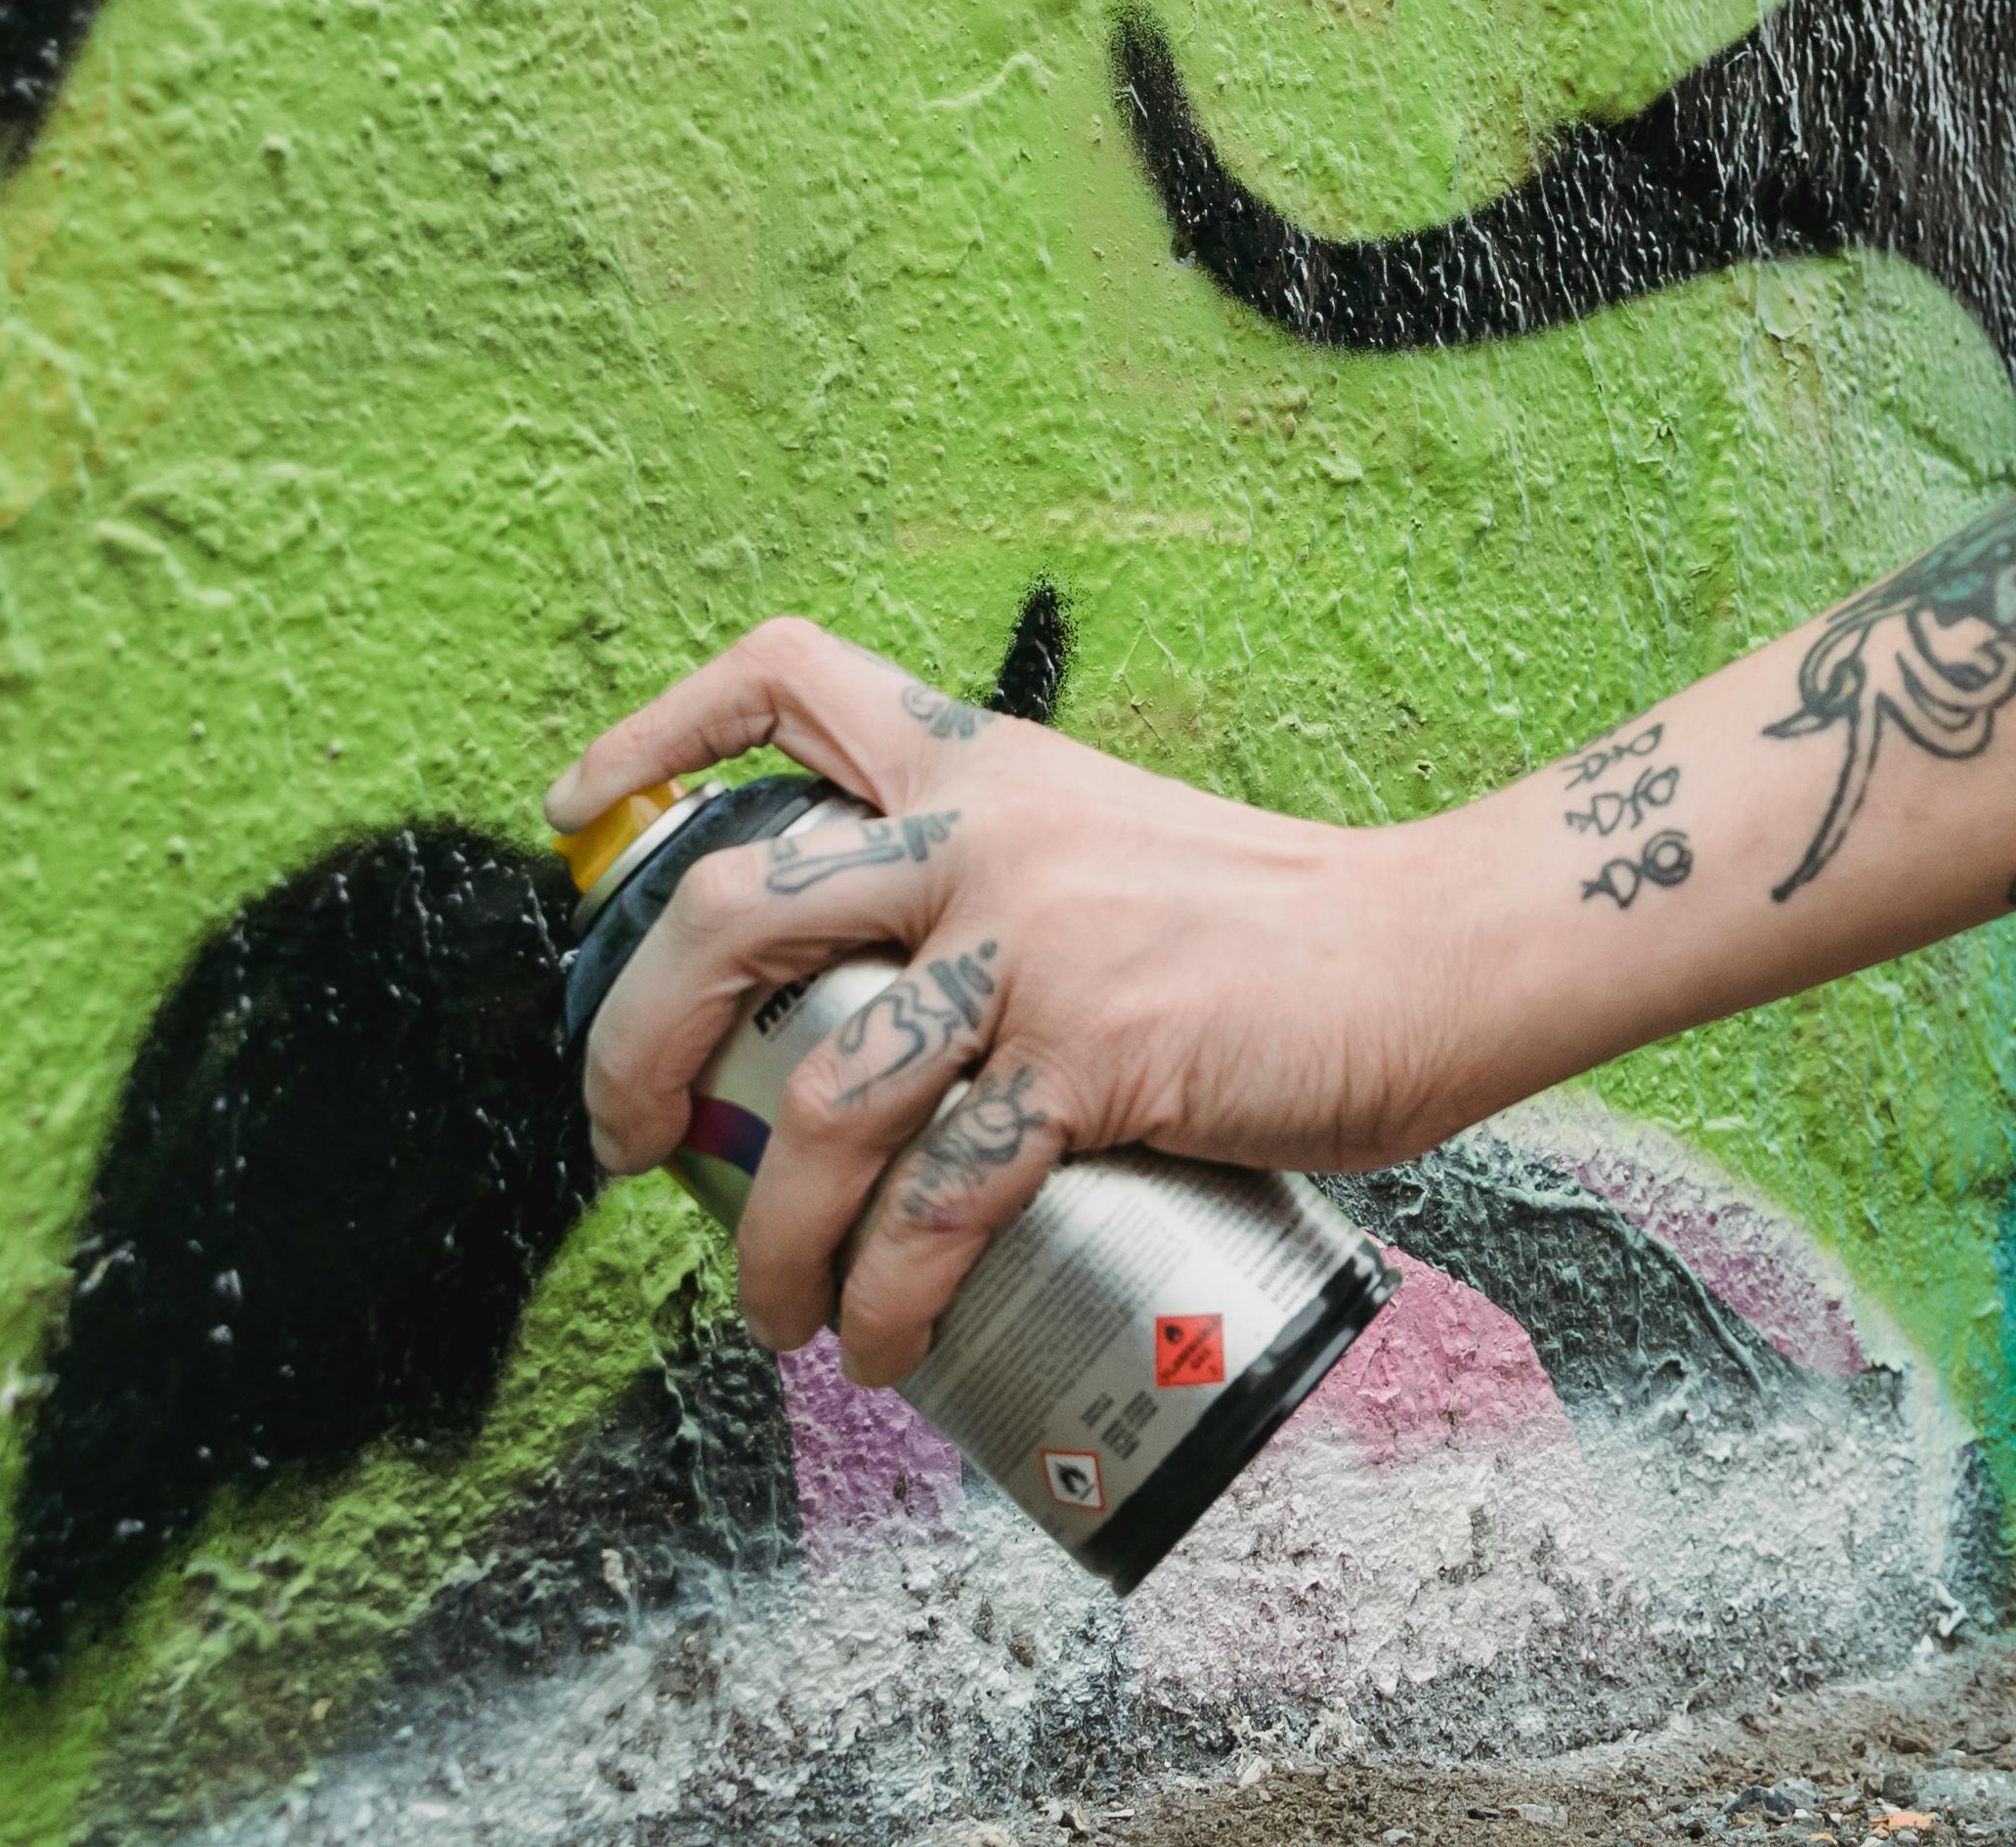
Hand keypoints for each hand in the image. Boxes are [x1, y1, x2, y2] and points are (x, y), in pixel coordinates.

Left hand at [546, 618, 1474, 1387]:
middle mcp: (990, 835)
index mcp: (989, 768)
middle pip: (730, 909)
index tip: (577, 806)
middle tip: (623, 1137)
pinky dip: (889, 1288)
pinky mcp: (1097, 1056)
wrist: (1438, 952)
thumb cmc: (1283, 930)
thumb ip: (994, 895)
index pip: (791, 675)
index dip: (658, 732)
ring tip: (773, 1313)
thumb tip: (865, 1022)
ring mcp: (1038, 944)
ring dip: (768, 1237)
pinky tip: (883, 1340)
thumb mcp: (1111, 852)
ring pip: (820, 1098)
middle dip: (630, 1042)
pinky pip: (942, 1195)